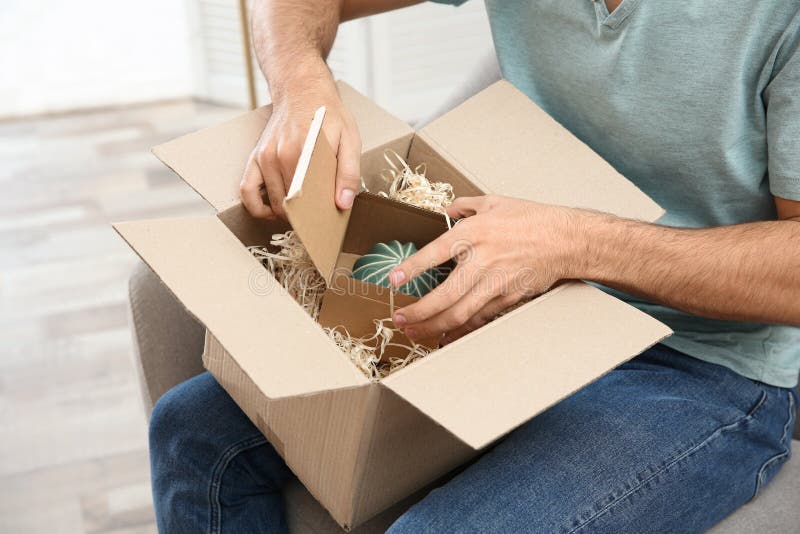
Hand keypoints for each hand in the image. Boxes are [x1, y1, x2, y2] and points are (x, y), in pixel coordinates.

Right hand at [240, 68, 361, 218]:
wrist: (301, 87)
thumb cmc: (328, 114)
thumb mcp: (349, 139)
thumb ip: (348, 172)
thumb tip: (342, 203)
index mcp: (304, 152)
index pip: (307, 200)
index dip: (315, 217)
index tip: (324, 224)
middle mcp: (279, 156)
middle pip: (288, 204)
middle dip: (303, 216)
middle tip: (317, 219)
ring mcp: (264, 157)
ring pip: (270, 201)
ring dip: (284, 213)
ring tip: (301, 214)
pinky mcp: (255, 157)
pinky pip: (246, 189)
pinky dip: (256, 206)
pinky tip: (271, 211)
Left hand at [388, 195, 588, 343]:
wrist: (565, 239)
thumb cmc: (531, 218)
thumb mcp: (493, 202)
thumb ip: (464, 206)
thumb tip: (447, 211)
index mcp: (473, 234)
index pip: (434, 253)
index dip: (411, 268)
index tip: (393, 280)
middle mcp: (482, 261)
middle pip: (444, 296)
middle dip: (418, 312)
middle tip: (399, 318)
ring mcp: (495, 283)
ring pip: (460, 314)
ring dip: (433, 326)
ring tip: (414, 331)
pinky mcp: (507, 298)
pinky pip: (479, 319)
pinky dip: (460, 330)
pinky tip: (444, 335)